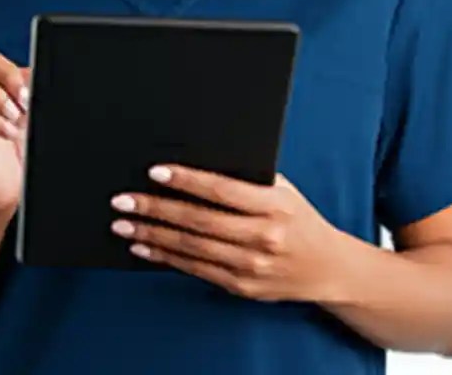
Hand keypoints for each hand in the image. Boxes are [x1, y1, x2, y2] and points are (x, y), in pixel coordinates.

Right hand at [0, 44, 29, 217]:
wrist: (3, 195)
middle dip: (3, 72)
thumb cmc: (20, 155)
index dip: (10, 65)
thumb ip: (34, 97)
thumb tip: (39, 80)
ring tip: (17, 117)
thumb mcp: (34, 121)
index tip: (34, 89)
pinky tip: (9, 133)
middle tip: (24, 97)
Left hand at [109, 166, 346, 302]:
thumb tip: (196, 163)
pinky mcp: (241, 287)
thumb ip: (247, 179)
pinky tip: (144, 246)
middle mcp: (264, 237)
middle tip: (124, 200)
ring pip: (192, 248)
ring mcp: (251, 266)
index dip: (186, 180)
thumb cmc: (299, 220)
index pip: (222, 190)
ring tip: (124, 223)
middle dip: (157, 209)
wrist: (328, 268)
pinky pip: (196, 270)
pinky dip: (166, 257)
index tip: (155, 171)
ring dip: (153, 234)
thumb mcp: (283, 191)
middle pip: (200, 221)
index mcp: (275, 205)